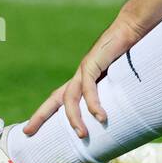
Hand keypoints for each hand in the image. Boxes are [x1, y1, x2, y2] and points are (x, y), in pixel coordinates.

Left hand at [23, 14, 145, 137]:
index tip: (33, 128)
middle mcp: (81, 75)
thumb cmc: (132, 52)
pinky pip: (88, 88)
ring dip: (74, 118)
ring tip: (82, 134)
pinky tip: (100, 116)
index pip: (61, 98)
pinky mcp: (93, 64)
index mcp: (84, 78)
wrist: (133, 27)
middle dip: (41, 115)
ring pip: (70, 97)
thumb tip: (122, 115)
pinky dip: (93, 103)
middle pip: (56, 98)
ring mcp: (85, 69)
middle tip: (28, 132)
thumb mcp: (122, 78)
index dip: (47, 112)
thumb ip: (118, 93)